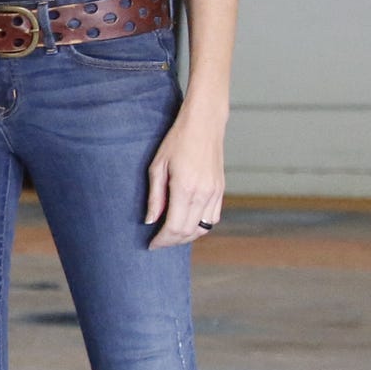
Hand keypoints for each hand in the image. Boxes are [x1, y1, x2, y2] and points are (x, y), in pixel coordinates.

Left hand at [145, 103, 226, 247]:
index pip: (174, 227)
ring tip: (170, 235)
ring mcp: (215, 193)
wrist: (204, 124)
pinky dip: (200, 227)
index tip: (151, 244)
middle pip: (188, 232)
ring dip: (186, 237)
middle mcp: (203, 194)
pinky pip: (213, 218)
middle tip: (158, 242)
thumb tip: (150, 221)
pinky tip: (187, 224)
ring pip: (203, 228)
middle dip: (172, 241)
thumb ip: (155, 197)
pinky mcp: (220, 190)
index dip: (162, 240)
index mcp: (185, 188)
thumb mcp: (157, 166)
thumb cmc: (177, 141)